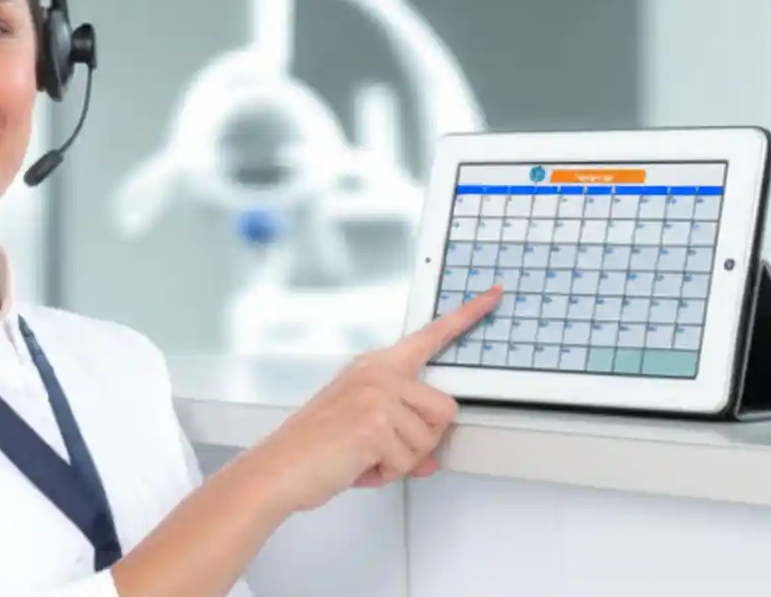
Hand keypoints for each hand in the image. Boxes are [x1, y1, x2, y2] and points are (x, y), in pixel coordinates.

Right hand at [246, 286, 502, 512]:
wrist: (277, 468)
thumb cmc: (311, 448)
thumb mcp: (362, 432)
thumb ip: (401, 435)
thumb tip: (429, 459)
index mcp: (375, 365)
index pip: (430, 336)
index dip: (467, 316)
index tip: (494, 294)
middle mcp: (378, 373)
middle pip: (445, 409)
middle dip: (421, 441)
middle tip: (382, 449)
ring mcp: (377, 395)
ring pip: (428, 441)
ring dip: (400, 462)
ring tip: (362, 456)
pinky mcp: (375, 422)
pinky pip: (408, 462)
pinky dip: (384, 475)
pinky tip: (356, 465)